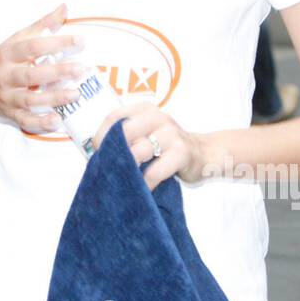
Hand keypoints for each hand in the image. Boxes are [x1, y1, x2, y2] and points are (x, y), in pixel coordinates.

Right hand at [0, 4, 88, 133]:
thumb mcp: (15, 40)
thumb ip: (41, 25)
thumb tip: (64, 8)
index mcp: (7, 54)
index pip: (32, 47)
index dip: (55, 43)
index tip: (79, 40)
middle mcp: (4, 76)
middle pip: (31, 75)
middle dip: (57, 72)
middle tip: (81, 68)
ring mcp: (6, 97)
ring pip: (29, 100)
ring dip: (53, 98)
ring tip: (76, 94)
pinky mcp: (9, 114)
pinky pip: (25, 121)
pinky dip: (40, 123)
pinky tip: (57, 120)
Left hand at [91, 102, 207, 189]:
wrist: (203, 153)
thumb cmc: (168, 146)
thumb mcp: (147, 133)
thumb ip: (127, 137)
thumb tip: (98, 154)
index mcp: (145, 110)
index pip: (115, 117)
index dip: (101, 135)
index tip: (96, 152)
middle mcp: (157, 116)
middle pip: (124, 132)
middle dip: (113, 153)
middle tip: (108, 169)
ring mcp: (171, 133)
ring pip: (138, 151)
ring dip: (127, 170)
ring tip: (122, 182)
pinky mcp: (182, 152)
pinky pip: (155, 171)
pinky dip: (145, 183)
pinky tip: (143, 190)